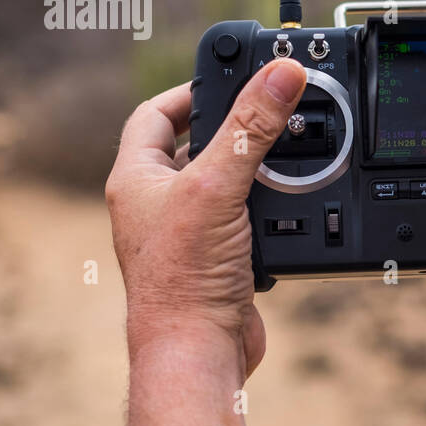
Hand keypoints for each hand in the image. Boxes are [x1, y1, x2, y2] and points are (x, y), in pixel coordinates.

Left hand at [105, 58, 306, 377]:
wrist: (198, 351)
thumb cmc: (184, 277)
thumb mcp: (220, 185)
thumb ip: (251, 127)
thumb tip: (281, 74)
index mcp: (135, 179)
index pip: (156, 114)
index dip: (190, 90)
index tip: (228, 77)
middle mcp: (155, 206)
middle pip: (192, 147)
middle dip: (230, 129)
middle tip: (264, 112)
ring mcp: (185, 235)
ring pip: (221, 185)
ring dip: (253, 169)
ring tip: (283, 153)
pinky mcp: (215, 261)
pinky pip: (242, 220)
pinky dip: (267, 208)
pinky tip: (289, 206)